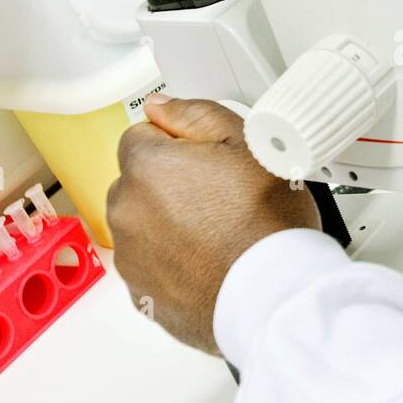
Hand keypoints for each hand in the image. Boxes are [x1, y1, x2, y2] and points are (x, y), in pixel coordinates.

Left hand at [107, 96, 320, 353]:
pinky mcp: (142, 295)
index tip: (207, 161)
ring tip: (219, 234)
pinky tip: (210, 262)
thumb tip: (160, 106)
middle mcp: (127, 211)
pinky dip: (172, 263)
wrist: (275, 296)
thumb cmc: (268, 223)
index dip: (178, 144)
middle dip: (170, 185)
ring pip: (143, 225)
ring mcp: (131, 257)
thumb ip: (196, 114)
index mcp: (147, 167)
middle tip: (220, 198)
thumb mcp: (248, 143)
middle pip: (138, 182)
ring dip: (169, 224)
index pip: (141, 135)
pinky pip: (151, 266)